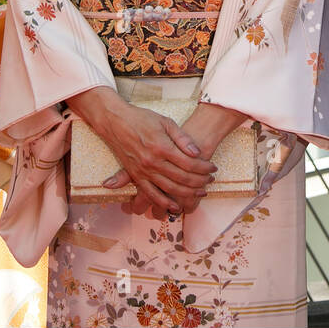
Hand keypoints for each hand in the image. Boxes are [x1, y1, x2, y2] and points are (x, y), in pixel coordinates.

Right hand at [67, 85, 215, 216]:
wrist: (115, 121)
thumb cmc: (141, 119)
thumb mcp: (165, 122)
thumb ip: (182, 138)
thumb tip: (197, 152)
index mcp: (162, 147)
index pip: (189, 163)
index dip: (204, 168)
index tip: (213, 168)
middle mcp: (153, 162)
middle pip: (182, 178)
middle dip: (200, 181)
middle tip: (211, 180)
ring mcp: (143, 171)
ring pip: (170, 188)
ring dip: (187, 193)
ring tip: (201, 193)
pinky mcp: (136, 176)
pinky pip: (151, 194)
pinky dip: (163, 203)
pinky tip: (175, 208)